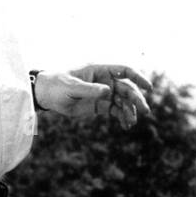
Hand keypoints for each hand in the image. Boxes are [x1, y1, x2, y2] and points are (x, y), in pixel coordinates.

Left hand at [35, 64, 150, 127]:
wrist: (47, 96)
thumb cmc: (57, 85)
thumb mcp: (72, 87)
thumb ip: (90, 89)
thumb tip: (108, 91)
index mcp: (100, 70)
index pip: (124, 71)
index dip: (138, 78)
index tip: (148, 88)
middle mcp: (105, 81)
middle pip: (127, 89)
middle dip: (137, 99)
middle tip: (145, 111)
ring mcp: (104, 93)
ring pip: (123, 102)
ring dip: (130, 111)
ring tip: (131, 123)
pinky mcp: (100, 106)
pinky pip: (116, 111)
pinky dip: (122, 117)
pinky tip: (126, 125)